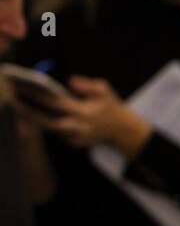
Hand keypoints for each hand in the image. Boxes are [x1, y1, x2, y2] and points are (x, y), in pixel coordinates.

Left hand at [20, 76, 150, 156]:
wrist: (121, 129)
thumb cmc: (110, 105)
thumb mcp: (104, 89)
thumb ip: (86, 84)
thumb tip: (69, 81)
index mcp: (85, 112)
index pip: (56, 103)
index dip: (37, 95)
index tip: (22, 87)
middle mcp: (78, 127)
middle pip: (46, 121)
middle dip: (27, 111)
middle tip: (14, 100)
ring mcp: (75, 138)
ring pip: (48, 128)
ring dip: (32, 118)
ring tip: (19, 104)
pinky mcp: (72, 144)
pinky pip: (54, 133)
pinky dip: (43, 124)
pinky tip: (32, 114)